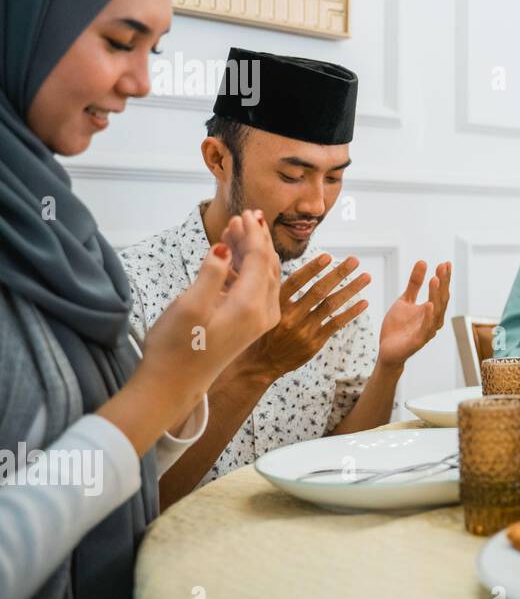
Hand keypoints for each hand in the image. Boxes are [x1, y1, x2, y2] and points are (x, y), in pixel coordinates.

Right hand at [112, 211, 281, 447]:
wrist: (174, 385)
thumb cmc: (175, 347)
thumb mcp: (189, 305)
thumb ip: (210, 273)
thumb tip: (224, 246)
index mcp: (250, 306)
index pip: (259, 258)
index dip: (253, 233)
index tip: (245, 212)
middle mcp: (263, 313)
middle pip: (267, 264)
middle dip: (257, 238)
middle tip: (246, 215)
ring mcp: (259, 320)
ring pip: (263, 275)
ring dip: (252, 251)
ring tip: (236, 230)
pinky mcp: (250, 324)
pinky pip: (256, 288)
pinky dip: (246, 269)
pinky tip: (231, 256)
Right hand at [239, 253, 371, 382]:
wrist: (261, 363)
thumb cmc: (264, 328)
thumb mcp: (263, 306)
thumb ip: (274, 283)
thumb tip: (275, 255)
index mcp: (276, 304)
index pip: (296, 282)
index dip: (312, 268)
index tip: (328, 256)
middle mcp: (290, 317)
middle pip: (318, 291)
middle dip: (338, 274)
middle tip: (354, 260)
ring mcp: (303, 331)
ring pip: (331, 305)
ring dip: (351, 289)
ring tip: (366, 277)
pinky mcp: (314, 343)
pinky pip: (336, 324)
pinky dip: (351, 312)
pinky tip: (363, 302)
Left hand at [377, 260, 451, 368]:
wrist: (387, 350)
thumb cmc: (398, 327)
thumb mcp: (405, 300)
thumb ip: (414, 284)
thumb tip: (423, 262)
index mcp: (431, 310)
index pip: (440, 291)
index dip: (444, 278)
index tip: (445, 263)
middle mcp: (433, 319)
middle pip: (441, 299)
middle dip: (443, 283)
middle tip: (442, 267)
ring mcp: (427, 331)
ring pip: (436, 312)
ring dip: (436, 296)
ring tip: (435, 279)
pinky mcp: (418, 341)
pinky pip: (426, 329)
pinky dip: (429, 317)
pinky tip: (429, 305)